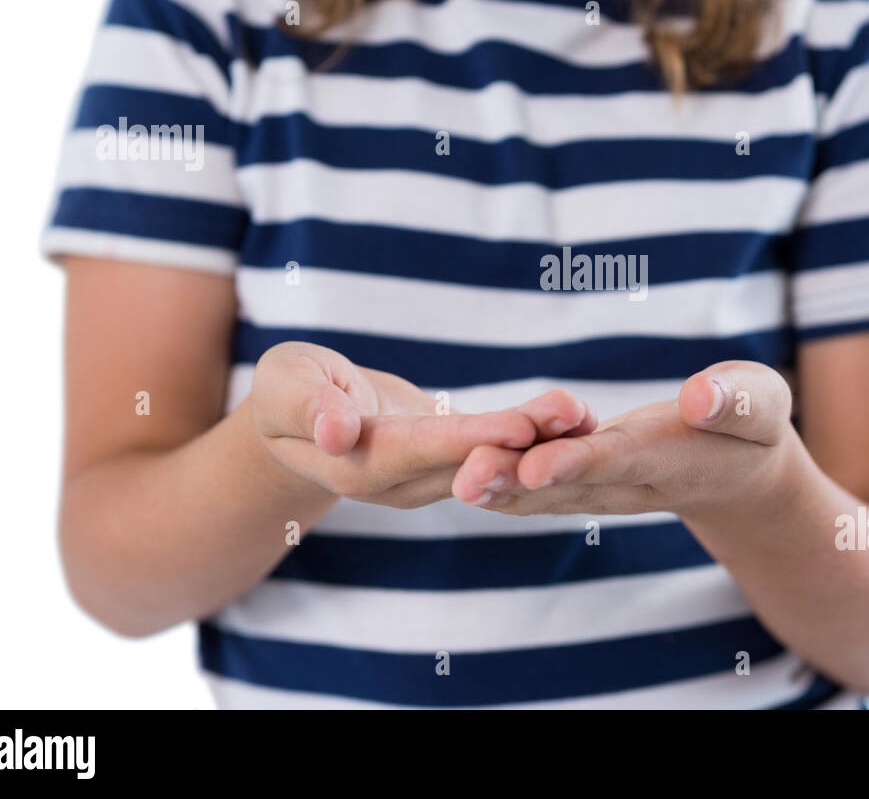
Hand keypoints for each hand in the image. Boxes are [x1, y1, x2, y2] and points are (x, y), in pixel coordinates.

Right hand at [250, 341, 597, 507]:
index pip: (421, 453)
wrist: (304, 411)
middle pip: (469, 461)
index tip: (518, 428)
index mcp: (359, 467)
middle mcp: (402, 484)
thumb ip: (309, 406)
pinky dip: (532, 429)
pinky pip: (495, 444)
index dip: (470, 441)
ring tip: (583, 411)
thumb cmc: (288, 391)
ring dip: (539, 438)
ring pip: (490, 457)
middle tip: (574, 418)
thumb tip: (339, 433)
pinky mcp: (451, 457)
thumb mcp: (284, 385)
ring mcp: (430, 477)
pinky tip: (571, 413)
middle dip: (524, 442)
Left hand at [449, 361, 799, 517]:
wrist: (740, 475)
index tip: (537, 465)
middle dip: (518, 482)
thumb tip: (699, 397)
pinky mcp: (586, 479)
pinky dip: (504, 481)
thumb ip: (738, 403)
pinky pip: (540, 485)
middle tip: (468, 477)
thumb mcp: (764, 406)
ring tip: (456, 479)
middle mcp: (632, 481)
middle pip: (569, 483)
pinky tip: (460, 473)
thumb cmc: (754, 427)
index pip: (622, 460)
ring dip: (500, 487)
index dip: (578, 462)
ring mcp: (604, 486)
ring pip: (547, 491)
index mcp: (676, 460)